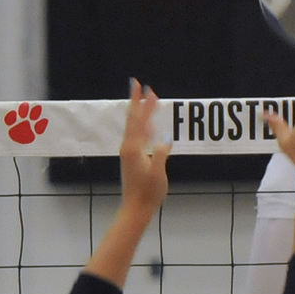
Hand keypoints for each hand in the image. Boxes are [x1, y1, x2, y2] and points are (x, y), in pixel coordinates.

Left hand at [119, 79, 170, 211]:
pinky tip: (150, 126)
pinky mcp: (131, 158)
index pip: (138, 120)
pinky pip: (137, 136)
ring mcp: (128, 152)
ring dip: (142, 113)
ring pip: (135, 127)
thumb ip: (161, 153)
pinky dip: (143, 127)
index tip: (143, 87)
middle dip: (138, 102)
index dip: (142, 103)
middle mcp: (128, 147)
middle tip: (140, 86)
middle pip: (133, 119)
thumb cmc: (148, 192)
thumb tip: (166, 136)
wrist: (136, 208)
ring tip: (149, 102)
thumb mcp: (158, 173)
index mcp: (134, 148)